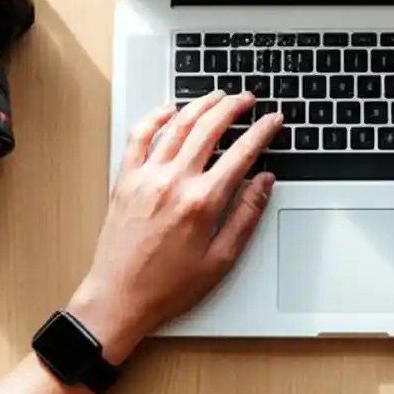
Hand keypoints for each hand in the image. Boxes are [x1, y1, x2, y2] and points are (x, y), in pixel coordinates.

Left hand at [68, 91, 281, 362]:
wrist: (119, 298)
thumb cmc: (168, 287)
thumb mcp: (221, 259)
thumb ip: (246, 215)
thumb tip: (264, 182)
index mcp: (202, 202)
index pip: (242, 154)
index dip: (262, 132)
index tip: (274, 120)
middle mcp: (174, 182)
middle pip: (210, 129)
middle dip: (234, 108)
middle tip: (248, 99)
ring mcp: (146, 177)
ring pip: (178, 126)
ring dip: (201, 105)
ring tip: (218, 96)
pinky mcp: (125, 180)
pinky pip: (139, 137)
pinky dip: (155, 118)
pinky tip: (169, 110)